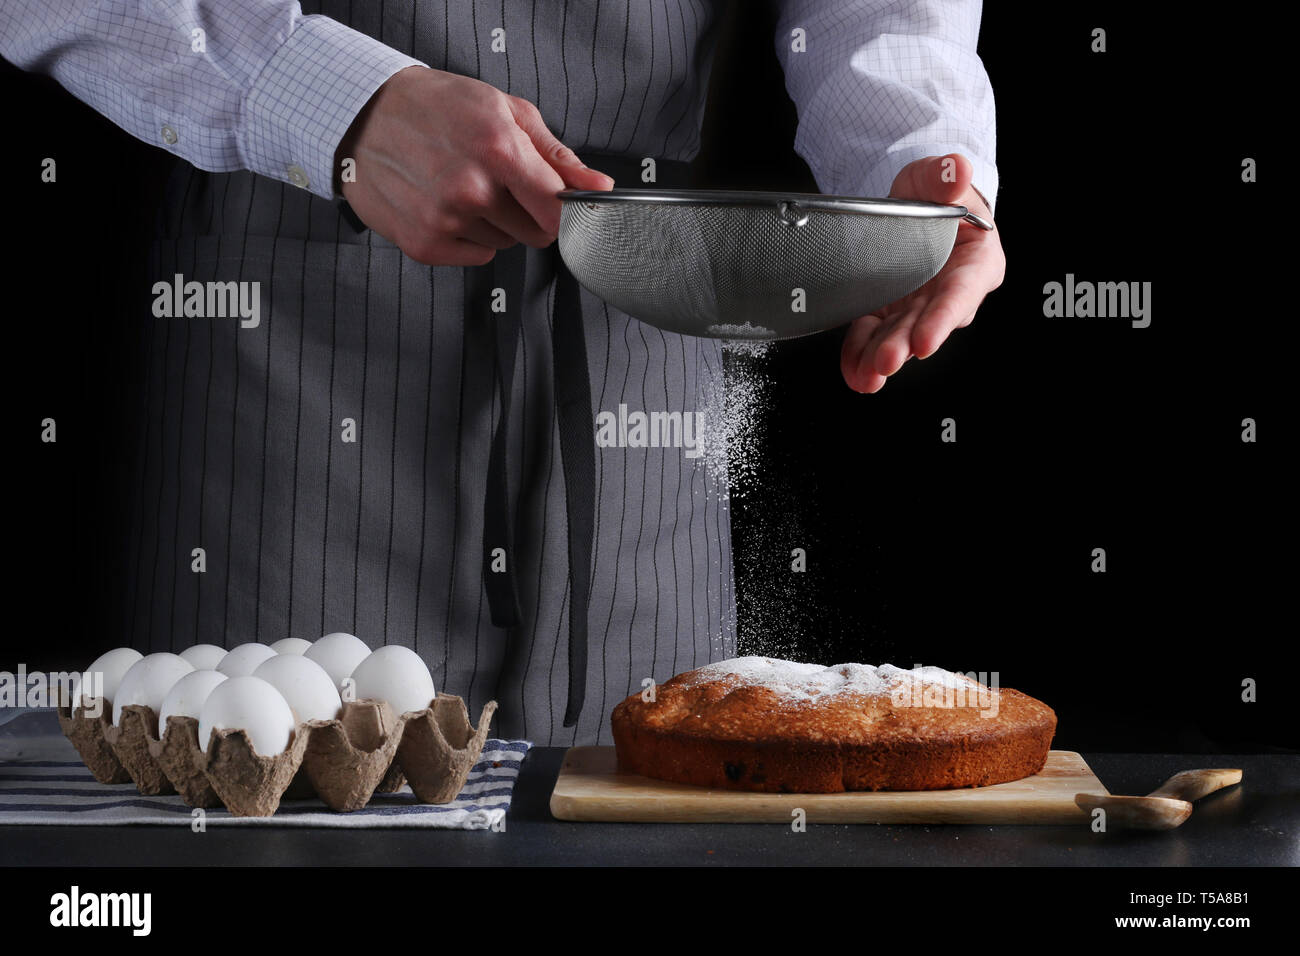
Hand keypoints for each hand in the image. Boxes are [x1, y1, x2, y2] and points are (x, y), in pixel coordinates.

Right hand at [336, 66, 613, 265]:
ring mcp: (445, 220)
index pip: (559, 210)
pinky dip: (467, 237)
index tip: (564, 207)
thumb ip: (558, 156)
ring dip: (493, 222)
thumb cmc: (435, 107)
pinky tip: (444, 205)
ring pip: (505, 244)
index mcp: (497, 149)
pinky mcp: (424, 245)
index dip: (567, 211)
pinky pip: (476, 256)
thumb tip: (599, 188)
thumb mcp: (505, 111)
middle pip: (536, 234)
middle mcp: (471, 189)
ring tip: (461, 185)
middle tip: (499, 182)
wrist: (362, 116)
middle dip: (527, 212)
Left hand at [840, 154, 1004, 392]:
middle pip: (928, 323)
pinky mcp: (891, 312)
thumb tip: (957, 169)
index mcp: (976, 262)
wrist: (917, 203)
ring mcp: (919, 306)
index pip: (961, 293)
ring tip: (865, 376)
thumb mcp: (939, 178)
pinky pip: (875, 336)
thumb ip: (946, 177)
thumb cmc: (938, 192)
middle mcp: (949, 292)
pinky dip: (861, 354)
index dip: (943, 318)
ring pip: (901, 336)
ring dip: (881, 357)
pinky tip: (853, 371)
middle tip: (885, 361)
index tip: (926, 340)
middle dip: (906, 345)